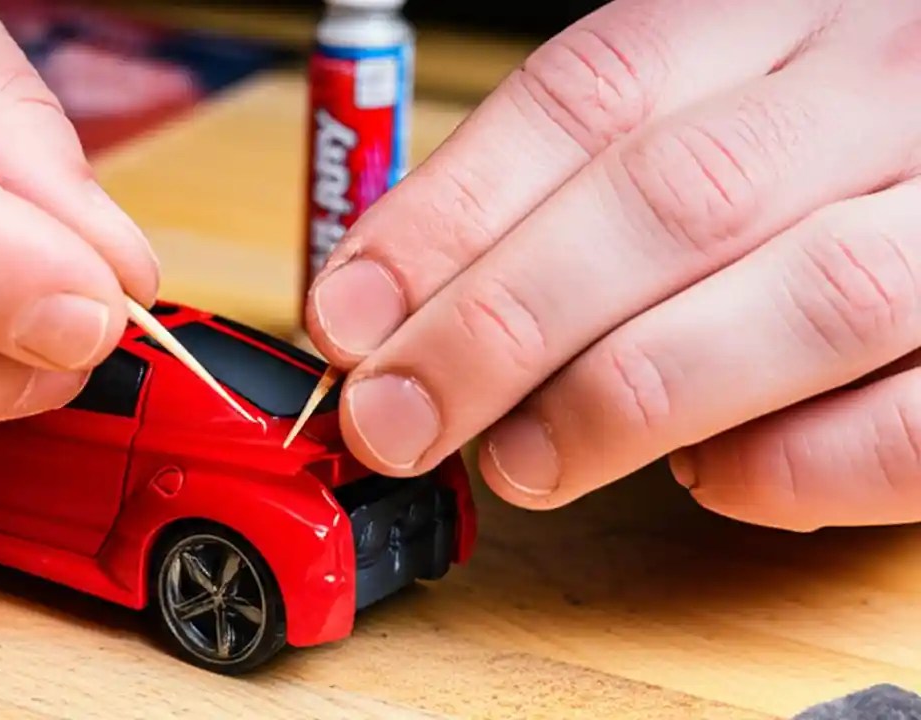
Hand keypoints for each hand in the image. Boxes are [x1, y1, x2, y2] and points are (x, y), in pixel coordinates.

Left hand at [305, 0, 920, 531]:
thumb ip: (589, 183)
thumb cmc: (828, 141)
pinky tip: (703, 474)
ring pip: (811, 298)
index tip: (350, 312)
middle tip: (400, 416)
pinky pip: (913, 424)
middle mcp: (885, 89)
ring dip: (627, 397)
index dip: (450, 213)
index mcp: (780, 14)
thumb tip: (420, 305)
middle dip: (507, 323)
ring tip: (522, 462)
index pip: (592, 94)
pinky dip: (792, 463)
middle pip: (678, 196)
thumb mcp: (712, 104)